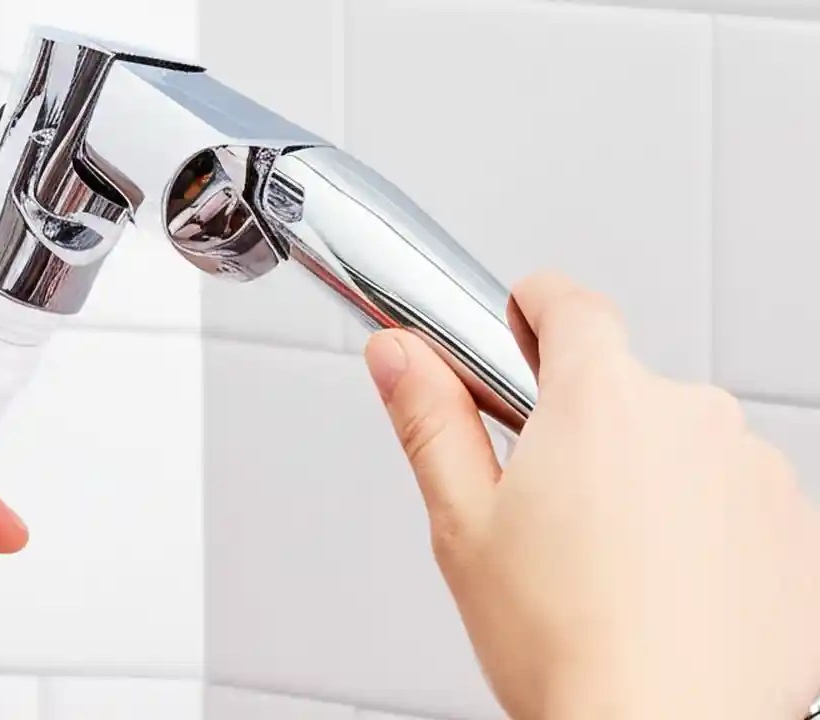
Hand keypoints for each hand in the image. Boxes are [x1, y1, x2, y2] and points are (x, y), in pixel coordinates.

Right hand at [364, 271, 819, 718]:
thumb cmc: (566, 646)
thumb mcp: (462, 525)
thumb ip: (429, 420)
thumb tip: (396, 354)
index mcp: (600, 401)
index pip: (571, 303)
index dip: (534, 309)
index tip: (520, 329)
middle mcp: (690, 416)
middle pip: (621, 384)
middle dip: (580, 425)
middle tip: (544, 502)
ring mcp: (753, 468)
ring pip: (677, 443)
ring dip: (644, 475)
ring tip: (608, 562)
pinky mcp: (795, 523)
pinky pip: (732, 494)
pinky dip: (700, 523)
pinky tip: (663, 585)